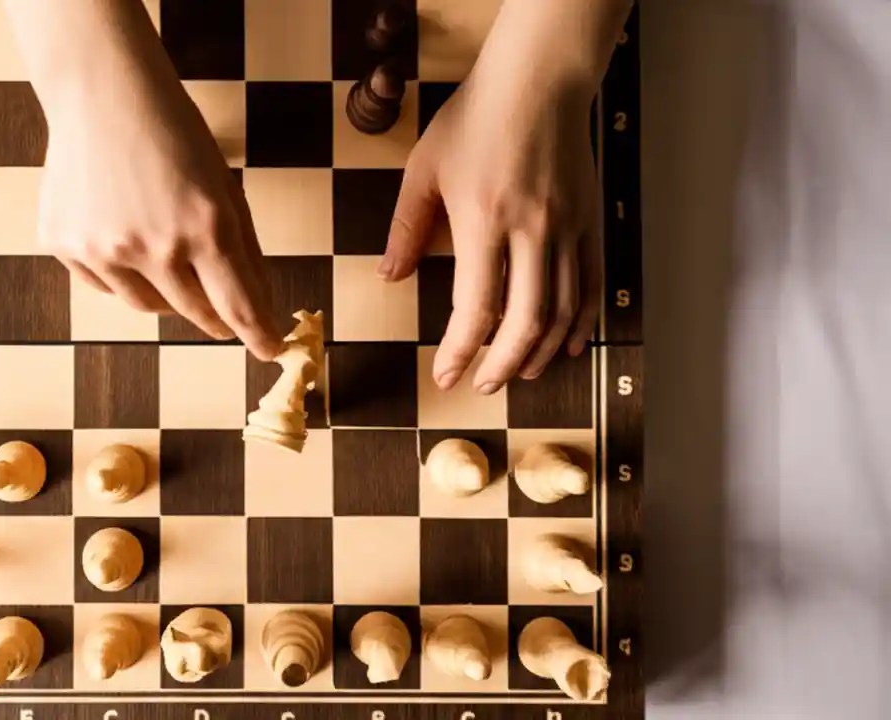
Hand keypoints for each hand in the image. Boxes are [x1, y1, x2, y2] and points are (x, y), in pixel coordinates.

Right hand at [6, 0, 280, 360]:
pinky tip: (123, 238)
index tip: (268, 350)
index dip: (258, 334)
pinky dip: (122, 274)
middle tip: (222, 319)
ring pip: (147, 306)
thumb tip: (257, 302)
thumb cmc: (172, 134)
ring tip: (166, 258)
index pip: (238, 304)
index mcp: (204, 226)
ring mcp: (104, 248)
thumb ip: (242, 247)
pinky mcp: (66, 244)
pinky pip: (104, 284)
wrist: (102, 94)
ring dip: (167, 296)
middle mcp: (154, 245)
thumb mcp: (224, 185)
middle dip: (214, 318)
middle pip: (194, 312)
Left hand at [380, 57, 603, 393]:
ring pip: (562, 311)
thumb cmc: (475, 120)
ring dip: (538, 352)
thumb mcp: (424, 170)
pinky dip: (579, 324)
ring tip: (516, 373)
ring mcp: (567, 228)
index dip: (461, 350)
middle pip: (526, 322)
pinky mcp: (590, 223)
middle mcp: (532, 230)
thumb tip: (390, 278)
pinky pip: (590, 287)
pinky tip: (563, 347)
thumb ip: (406, 229)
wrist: (538, 81)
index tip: (446, 374)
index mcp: (485, 219)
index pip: (476, 307)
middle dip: (502, 365)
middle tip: (483, 386)